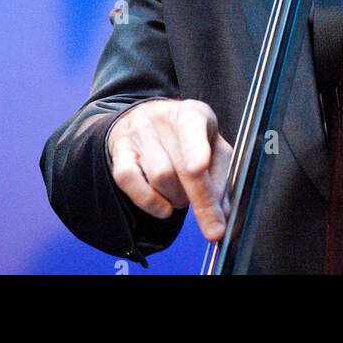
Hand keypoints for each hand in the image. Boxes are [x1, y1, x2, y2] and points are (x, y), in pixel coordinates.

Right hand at [107, 98, 232, 240]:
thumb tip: (223, 211)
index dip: (196, 149)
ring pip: (160, 178)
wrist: (148, 119)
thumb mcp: (213, 147)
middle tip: (214, 229)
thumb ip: (220, 178)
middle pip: (181, 166)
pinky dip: (150, 203)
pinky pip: (130, 183)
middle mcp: (162, 118)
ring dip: (176, 199)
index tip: (200, 168)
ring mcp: (138, 134)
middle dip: (201, 202)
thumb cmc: (188, 139)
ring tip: (182, 195)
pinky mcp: (119, 152)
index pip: (193, 127)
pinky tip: (163, 205)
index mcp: (192, 113)